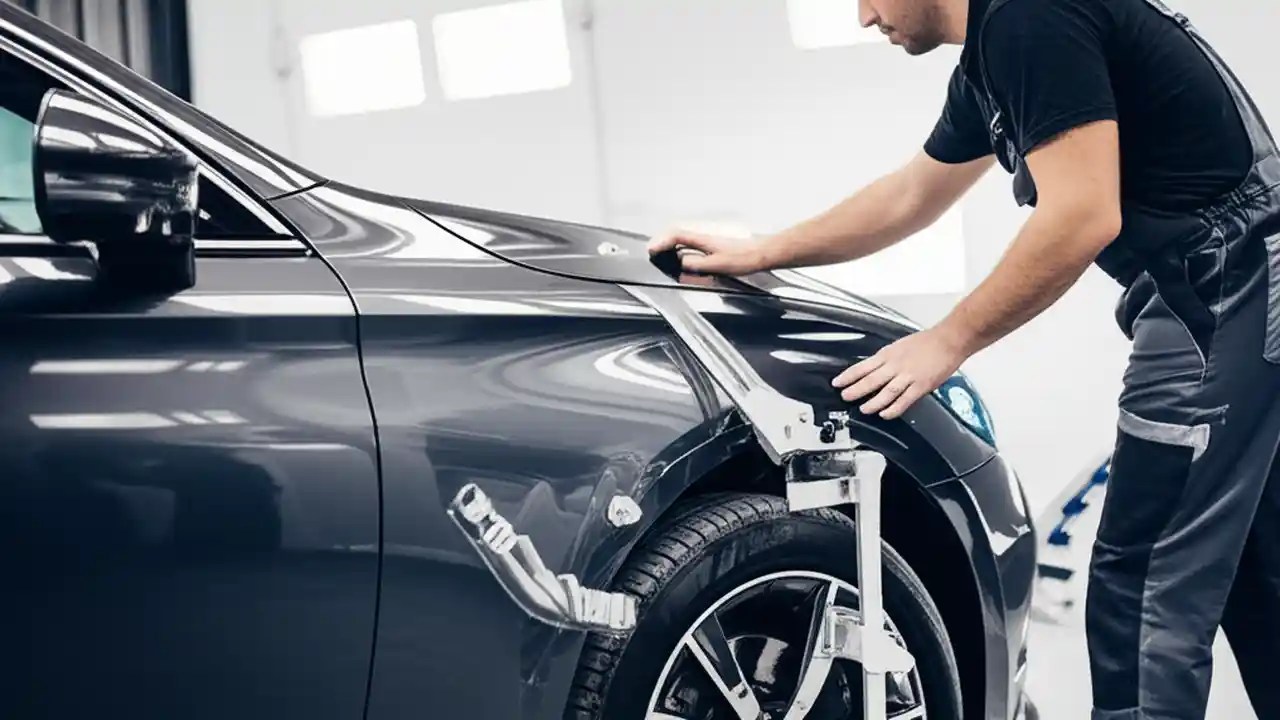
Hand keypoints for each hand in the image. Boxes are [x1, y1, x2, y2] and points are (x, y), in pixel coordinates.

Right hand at [646, 227, 768, 275]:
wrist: (761, 253)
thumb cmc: (743, 258)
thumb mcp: (717, 265)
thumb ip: (696, 264)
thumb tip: (681, 263)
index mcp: (703, 239)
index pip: (676, 235)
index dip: (662, 242)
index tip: (652, 249)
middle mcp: (704, 236)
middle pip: (677, 233)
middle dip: (663, 240)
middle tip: (653, 250)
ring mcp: (709, 239)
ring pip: (684, 237)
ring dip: (671, 242)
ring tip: (663, 251)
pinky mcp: (714, 244)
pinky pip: (692, 242)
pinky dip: (682, 246)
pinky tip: (684, 255)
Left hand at [831, 326, 969, 418]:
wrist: (949, 340)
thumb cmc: (927, 342)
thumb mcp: (900, 346)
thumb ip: (887, 359)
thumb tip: (874, 369)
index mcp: (889, 354)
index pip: (863, 366)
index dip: (848, 376)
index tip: (837, 382)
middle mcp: (896, 365)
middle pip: (871, 380)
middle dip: (855, 390)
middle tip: (845, 396)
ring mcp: (908, 376)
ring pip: (886, 392)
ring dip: (873, 402)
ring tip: (863, 408)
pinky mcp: (921, 386)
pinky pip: (904, 400)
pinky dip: (893, 408)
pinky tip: (885, 414)